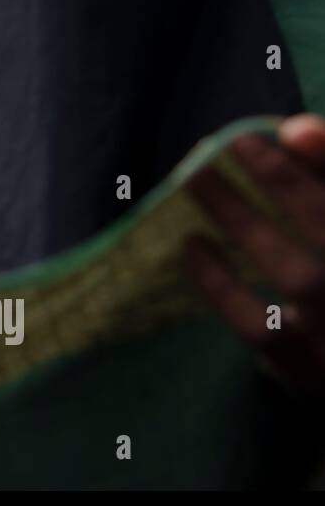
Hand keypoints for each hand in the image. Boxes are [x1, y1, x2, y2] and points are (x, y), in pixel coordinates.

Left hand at [182, 114, 324, 392]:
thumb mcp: (323, 228)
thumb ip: (324, 176)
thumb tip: (294, 129)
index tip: (291, 131)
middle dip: (284, 182)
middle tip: (233, 143)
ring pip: (300, 276)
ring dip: (244, 221)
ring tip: (197, 179)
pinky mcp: (311, 376)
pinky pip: (261, 328)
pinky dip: (220, 284)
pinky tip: (193, 245)